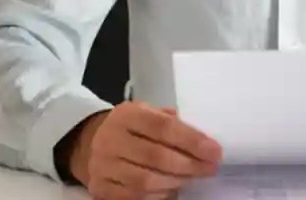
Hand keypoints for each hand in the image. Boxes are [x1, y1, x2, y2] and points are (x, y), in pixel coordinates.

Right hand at [69, 102, 222, 198]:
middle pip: (156, 157)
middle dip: (189, 165)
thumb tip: (201, 141)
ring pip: (145, 181)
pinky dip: (157, 196)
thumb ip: (171, 123)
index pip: (163, 128)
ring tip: (191, 178)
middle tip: (210, 168)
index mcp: (126, 115)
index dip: (192, 141)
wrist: (90, 144)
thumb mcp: (147, 114)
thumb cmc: (130, 128)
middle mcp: (110, 139)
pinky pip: (133, 197)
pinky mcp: (99, 187)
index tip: (215, 152)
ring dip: (175, 182)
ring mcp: (102, 165)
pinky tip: (170, 190)